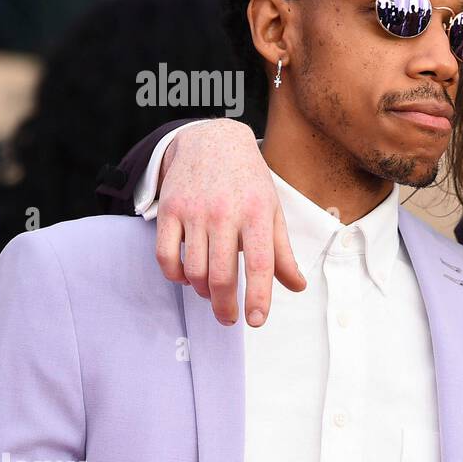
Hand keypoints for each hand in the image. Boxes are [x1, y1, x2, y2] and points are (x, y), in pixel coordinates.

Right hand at [155, 119, 304, 325]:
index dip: (258, 296)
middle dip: (225, 306)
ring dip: (203, 291)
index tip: (256, 320)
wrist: (212, 141)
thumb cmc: (249, 183)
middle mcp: (225, 213)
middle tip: (230, 318)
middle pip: (222, 275)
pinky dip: (175, 275)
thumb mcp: (273, 212)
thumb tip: (297, 286)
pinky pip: (165, 255)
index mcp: (257, 214)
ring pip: (193, 270)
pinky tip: (187, 278)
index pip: (260, 264)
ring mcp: (194, 212)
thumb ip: (282, 252)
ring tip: (213, 293)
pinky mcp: (169, 210)